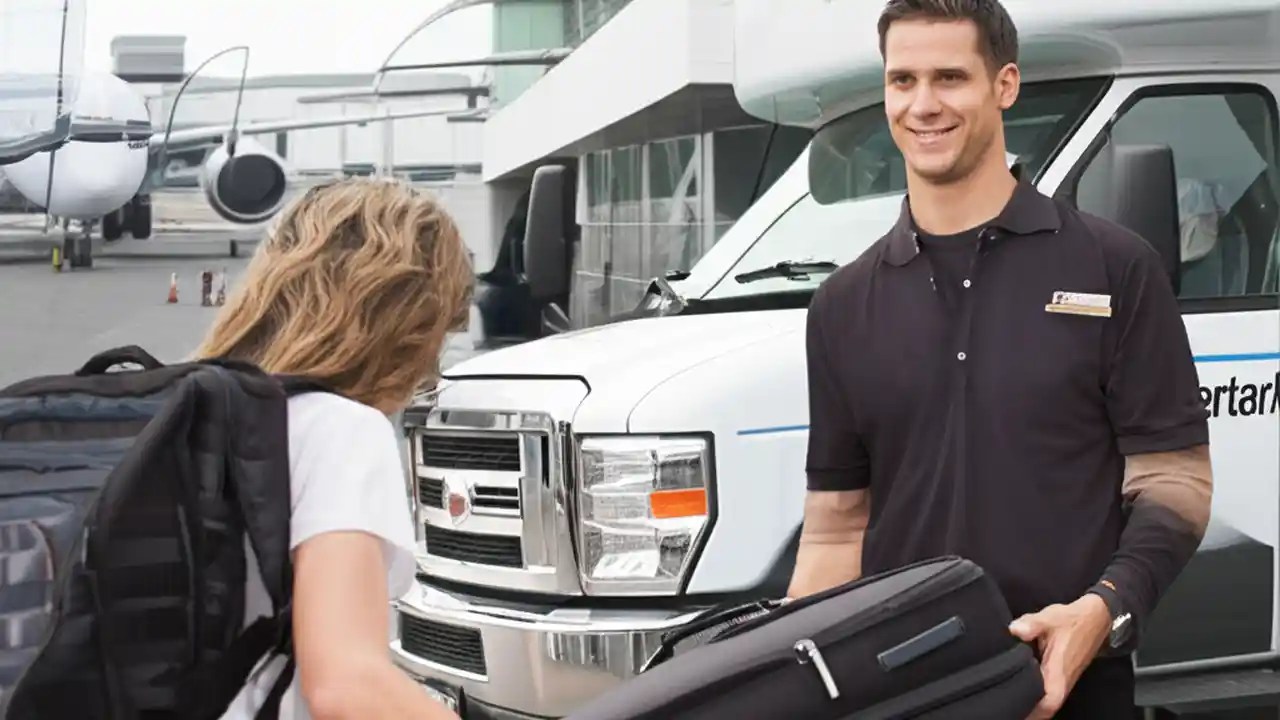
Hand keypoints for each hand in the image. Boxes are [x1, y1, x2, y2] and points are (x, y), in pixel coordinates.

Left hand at [1008, 594, 1111, 718]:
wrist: (1094, 618)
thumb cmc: (1072, 621)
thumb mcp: (1050, 618)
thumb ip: (1032, 624)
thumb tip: (1015, 630)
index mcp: (1059, 674)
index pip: (1047, 704)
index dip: (1031, 712)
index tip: (1013, 709)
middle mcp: (1062, 682)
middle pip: (1045, 709)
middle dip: (1027, 712)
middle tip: (1005, 706)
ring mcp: (1063, 681)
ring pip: (1047, 702)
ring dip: (1032, 704)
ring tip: (1010, 701)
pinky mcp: (1061, 676)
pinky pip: (1048, 692)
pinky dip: (1036, 693)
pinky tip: (1021, 687)